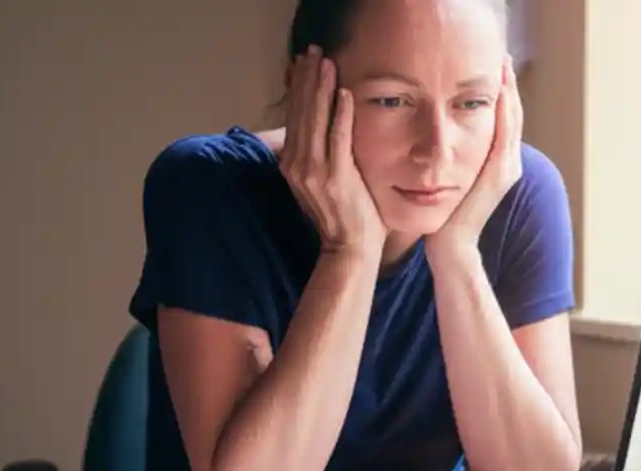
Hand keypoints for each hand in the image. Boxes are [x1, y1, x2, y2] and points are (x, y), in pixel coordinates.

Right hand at [279, 45, 386, 254]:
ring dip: (321, 88)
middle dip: (307, 79)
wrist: (349, 248)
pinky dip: (340, 115)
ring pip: (315, 120)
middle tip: (314, 52)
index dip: (298, 88)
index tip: (303, 64)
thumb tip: (317, 130)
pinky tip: (344, 93)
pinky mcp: (337, 177)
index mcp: (291, 165)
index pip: (293, 118)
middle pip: (300, 113)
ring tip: (326, 63)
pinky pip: (338, 138)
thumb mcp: (318, 183)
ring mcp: (315, 172)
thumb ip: (314, 157)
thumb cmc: (341, 216)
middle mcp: (297, 166)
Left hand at [429, 56, 523, 251]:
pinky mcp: (499, 172)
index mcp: (499, 162)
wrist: (450, 245)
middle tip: (504, 55)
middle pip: (513, 113)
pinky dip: (505, 110)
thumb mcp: (453, 178)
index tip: (495, 66)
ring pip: (513, 119)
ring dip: (510, 90)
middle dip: (509, 84)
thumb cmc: (445, 215)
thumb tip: (443, 136)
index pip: (504, 118)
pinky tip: (499, 90)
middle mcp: (508, 163)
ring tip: (504, 64)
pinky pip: (506, 133)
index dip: (503, 92)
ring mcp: (507, 168)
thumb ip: (455, 158)